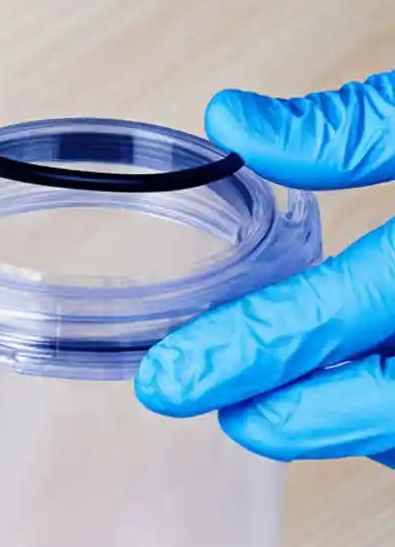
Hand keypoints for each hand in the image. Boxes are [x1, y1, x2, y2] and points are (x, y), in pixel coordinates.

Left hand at [135, 70, 394, 468]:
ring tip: (273, 410)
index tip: (172, 380)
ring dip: (348, 426)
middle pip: (385, 404)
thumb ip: (350, 129)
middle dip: (291, 418)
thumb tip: (233, 120)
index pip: (340, 312)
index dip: (248, 351)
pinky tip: (358, 397)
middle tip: (220, 409)